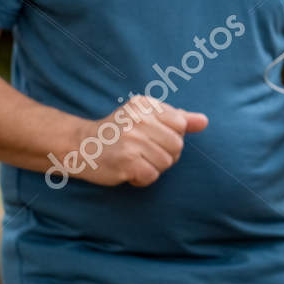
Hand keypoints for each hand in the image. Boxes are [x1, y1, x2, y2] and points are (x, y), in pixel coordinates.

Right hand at [75, 95, 208, 187]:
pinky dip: (142, 179)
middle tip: (142, 152)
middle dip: (164, 155)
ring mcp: (132, 140)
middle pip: (177, 146)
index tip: (151, 137)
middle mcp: (138, 119)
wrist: (79, 147)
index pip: (181, 125)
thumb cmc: (117, 133)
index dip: (171, 137)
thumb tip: (204, 121)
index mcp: (145, 105)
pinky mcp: (126, 161)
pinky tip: (129, 171)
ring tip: (134, 160)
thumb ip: (177, 118)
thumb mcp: (145, 118)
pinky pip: (152, 176)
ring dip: (153, 168)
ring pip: (166, 163)